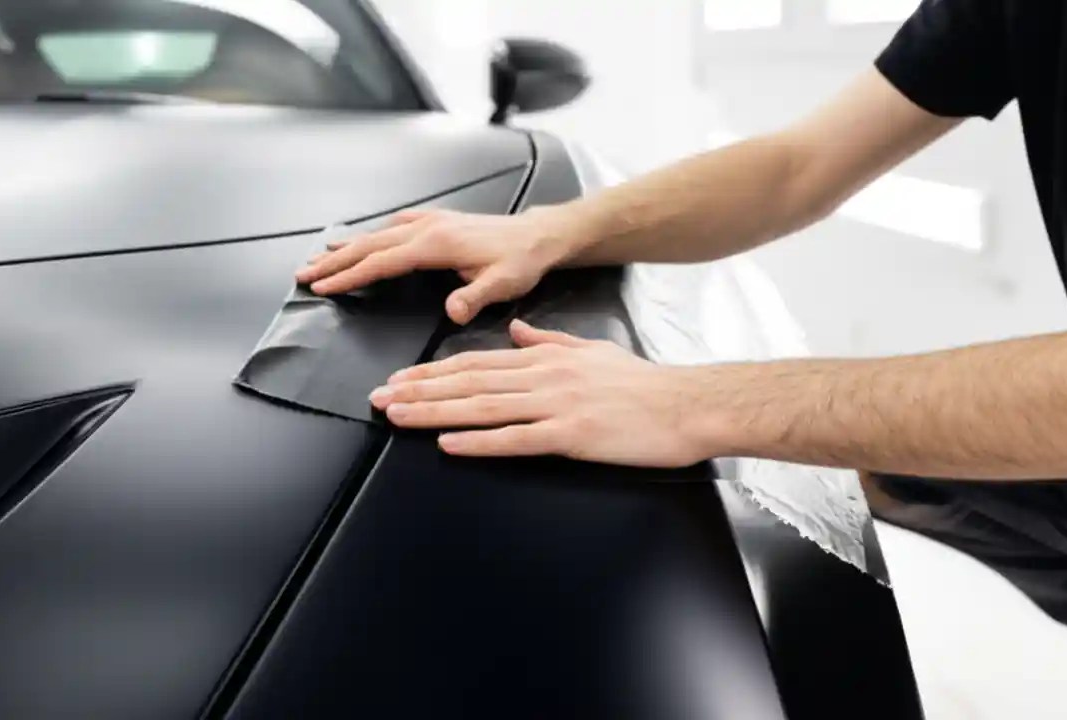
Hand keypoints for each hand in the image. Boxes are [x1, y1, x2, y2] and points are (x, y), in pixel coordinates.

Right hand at [295, 207, 581, 324]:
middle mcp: (426, 227)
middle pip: (369, 245)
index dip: (349, 276)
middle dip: (334, 262)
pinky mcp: (435, 221)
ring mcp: (429, 221)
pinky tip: (359, 240)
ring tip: (318, 258)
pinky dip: (368, 235)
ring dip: (346, 247)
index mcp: (434, 243)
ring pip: (376, 234)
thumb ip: (475, 298)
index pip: (381, 262)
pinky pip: (391, 227)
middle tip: (304, 275)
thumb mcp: (503, 283)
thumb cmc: (520, 261)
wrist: (537, 236)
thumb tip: (452, 312)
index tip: (323, 287)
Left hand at [368, 320, 729, 466]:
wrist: (685, 404)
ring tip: (398, 416)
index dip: (432, 371)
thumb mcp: (591, 350)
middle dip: (419, 390)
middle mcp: (543, 377)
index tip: (400, 378)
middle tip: (380, 397)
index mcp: (544, 357)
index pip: (476, 363)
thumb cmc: (642, 384)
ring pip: (482, 407)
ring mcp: (555, 405)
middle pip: (468, 382)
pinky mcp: (571, 436)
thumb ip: (548, 340)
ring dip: (434, 412)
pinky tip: (449, 444)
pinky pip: (515, 440)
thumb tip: (516, 330)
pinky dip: (479, 442)